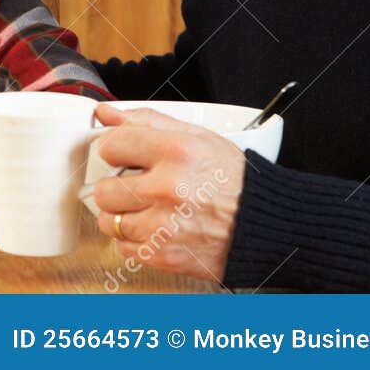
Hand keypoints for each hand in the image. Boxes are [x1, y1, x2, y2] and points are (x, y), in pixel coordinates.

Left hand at [89, 104, 244, 281]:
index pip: (111, 145)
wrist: (265, 226)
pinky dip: (135, 240)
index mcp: (177, 152)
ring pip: (109, 221)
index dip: (115, 150)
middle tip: (136, 186)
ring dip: (122, 216)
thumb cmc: (235, 182)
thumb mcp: (197, 137)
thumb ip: (147, 122)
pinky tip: (154, 229)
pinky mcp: (166, 256)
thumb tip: (106, 114)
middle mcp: (169, 189)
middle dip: (116, 186)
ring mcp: (165, 226)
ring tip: (146, 209)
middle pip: (104, 189)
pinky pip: (124, 248)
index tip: (122, 156)